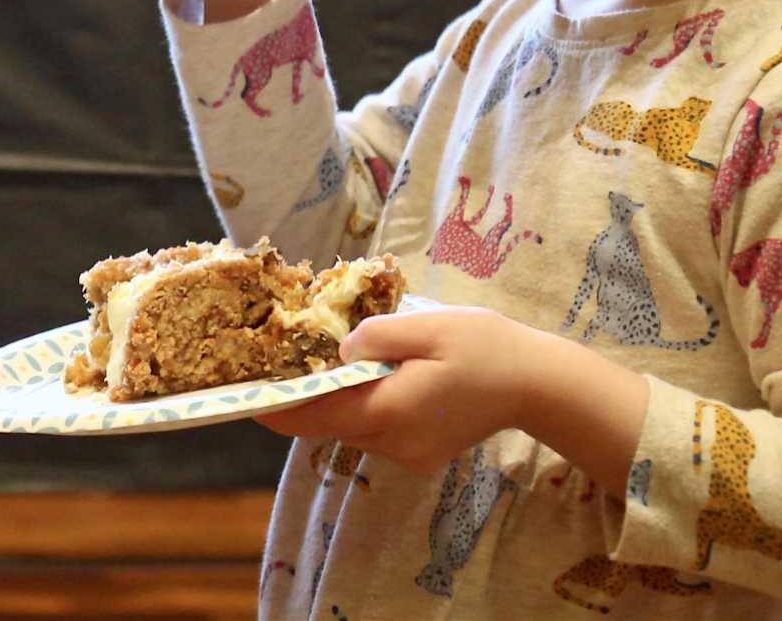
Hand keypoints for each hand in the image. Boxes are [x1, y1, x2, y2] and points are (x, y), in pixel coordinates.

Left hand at [256, 306, 536, 474]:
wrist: (537, 385)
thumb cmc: (484, 347)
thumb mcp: (427, 326)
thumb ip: (376, 337)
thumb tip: (339, 351)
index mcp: (387, 411)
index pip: (313, 416)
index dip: (275, 406)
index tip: (243, 394)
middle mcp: (392, 443)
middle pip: (330, 422)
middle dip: (308, 395)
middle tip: (288, 358)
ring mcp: (408, 454)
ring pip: (354, 426)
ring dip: (341, 398)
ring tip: (335, 358)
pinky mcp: (422, 453)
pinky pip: (379, 429)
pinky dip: (368, 405)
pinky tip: (380, 375)